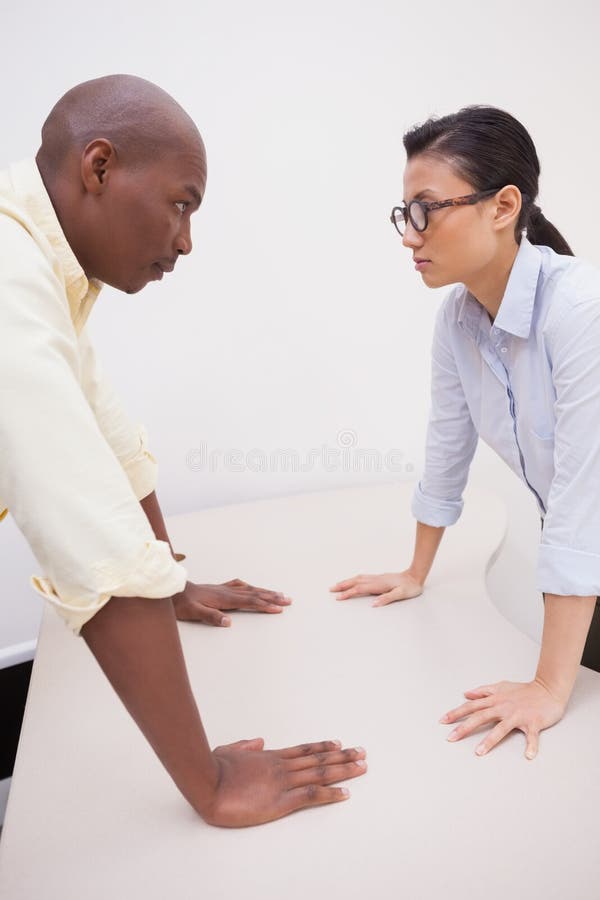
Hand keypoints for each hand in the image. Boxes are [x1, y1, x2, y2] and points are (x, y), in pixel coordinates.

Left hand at [173, 579, 291, 626]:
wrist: (171, 590)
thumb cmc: (181, 603)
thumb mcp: (194, 613)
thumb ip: (211, 616)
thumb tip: (229, 622)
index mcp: (224, 599)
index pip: (249, 602)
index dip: (265, 605)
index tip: (279, 609)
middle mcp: (226, 592)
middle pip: (254, 594)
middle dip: (272, 597)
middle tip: (288, 600)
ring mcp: (223, 589)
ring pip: (249, 589)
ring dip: (265, 591)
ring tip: (278, 593)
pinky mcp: (218, 589)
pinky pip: (239, 586)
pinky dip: (250, 587)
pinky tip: (251, 587)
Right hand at [203, 738, 366, 826]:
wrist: (207, 783)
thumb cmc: (213, 769)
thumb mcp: (229, 750)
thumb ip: (246, 746)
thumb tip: (258, 741)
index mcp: (270, 757)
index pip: (304, 750)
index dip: (323, 747)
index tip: (339, 744)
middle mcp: (282, 767)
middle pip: (319, 760)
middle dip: (343, 756)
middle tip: (362, 752)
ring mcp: (284, 782)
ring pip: (321, 774)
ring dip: (344, 770)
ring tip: (362, 767)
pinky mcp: (281, 801)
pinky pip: (312, 796)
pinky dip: (331, 794)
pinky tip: (345, 793)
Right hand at [329, 570, 423, 606]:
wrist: (416, 576)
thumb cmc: (410, 587)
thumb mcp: (401, 594)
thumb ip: (387, 598)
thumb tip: (373, 604)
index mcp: (379, 584)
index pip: (359, 588)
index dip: (348, 593)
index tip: (338, 598)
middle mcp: (376, 579)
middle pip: (355, 581)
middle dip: (342, 585)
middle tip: (331, 589)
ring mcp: (377, 577)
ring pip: (358, 578)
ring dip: (346, 581)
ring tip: (337, 585)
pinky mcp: (379, 578)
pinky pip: (362, 577)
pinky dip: (354, 579)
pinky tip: (352, 581)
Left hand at [440, 678, 566, 758]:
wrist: (548, 689)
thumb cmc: (524, 690)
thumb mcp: (501, 686)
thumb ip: (483, 691)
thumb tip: (466, 694)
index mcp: (495, 700)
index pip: (471, 706)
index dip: (456, 713)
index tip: (443, 721)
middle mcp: (504, 707)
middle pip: (480, 717)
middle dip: (464, 728)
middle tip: (451, 738)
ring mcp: (518, 716)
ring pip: (501, 729)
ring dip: (490, 740)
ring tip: (479, 752)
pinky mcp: (533, 723)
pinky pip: (532, 736)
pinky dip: (531, 746)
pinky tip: (528, 755)